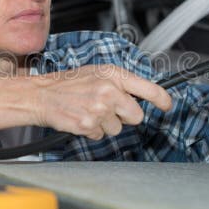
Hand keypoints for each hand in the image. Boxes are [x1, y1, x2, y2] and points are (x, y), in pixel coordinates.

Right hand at [31, 65, 171, 139]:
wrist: (41, 95)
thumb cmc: (68, 84)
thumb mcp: (97, 73)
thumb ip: (120, 83)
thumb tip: (140, 95)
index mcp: (113, 74)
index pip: (148, 88)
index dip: (162, 99)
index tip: (167, 105)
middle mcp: (109, 91)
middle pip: (136, 115)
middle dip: (126, 116)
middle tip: (109, 109)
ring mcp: (99, 109)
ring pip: (118, 128)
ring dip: (106, 124)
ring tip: (89, 111)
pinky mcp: (89, 125)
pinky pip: (101, 135)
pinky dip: (92, 130)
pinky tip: (82, 118)